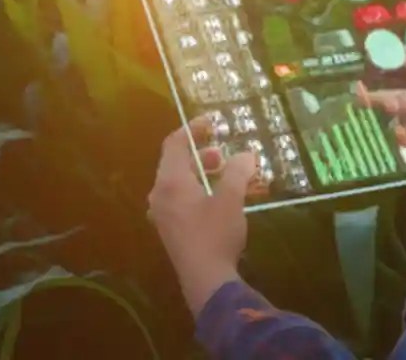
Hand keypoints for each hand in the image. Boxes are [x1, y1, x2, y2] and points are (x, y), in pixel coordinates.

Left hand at [148, 116, 256, 316]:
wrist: (206, 281)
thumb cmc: (215, 234)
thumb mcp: (230, 199)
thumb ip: (237, 172)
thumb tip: (245, 154)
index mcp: (170, 182)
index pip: (174, 144)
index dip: (193, 130)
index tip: (211, 123)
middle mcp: (159, 194)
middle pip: (175, 163)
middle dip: (201, 154)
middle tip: (223, 157)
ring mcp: (162, 214)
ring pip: (178, 183)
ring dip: (201, 174)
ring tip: (225, 178)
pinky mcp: (169, 230)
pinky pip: (179, 200)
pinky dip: (197, 191)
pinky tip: (218, 201)